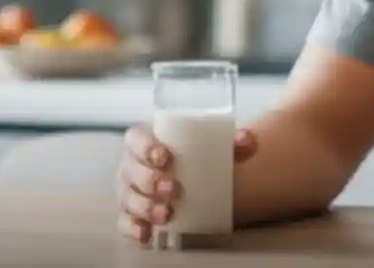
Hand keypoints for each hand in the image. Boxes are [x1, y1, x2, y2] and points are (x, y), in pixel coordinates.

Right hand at [115, 124, 258, 243]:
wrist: (189, 180)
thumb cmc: (192, 159)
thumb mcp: (212, 148)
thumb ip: (232, 144)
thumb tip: (248, 141)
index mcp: (144, 143)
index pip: (135, 139)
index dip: (145, 147)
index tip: (165, 157)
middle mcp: (132, 166)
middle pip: (132, 171)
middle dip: (150, 180)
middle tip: (174, 188)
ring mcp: (129, 192)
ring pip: (129, 199)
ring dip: (147, 206)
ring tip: (169, 213)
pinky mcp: (131, 215)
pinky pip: (125, 223)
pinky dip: (134, 229)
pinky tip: (147, 234)